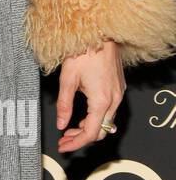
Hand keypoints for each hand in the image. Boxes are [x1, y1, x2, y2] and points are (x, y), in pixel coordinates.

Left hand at [55, 39, 124, 153]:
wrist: (99, 33)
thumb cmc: (83, 52)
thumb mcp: (67, 80)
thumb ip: (64, 105)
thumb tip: (61, 124)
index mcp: (102, 100)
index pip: (91, 133)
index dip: (76, 143)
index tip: (64, 147)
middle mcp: (114, 99)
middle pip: (101, 130)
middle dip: (82, 138)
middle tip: (64, 139)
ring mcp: (118, 93)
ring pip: (106, 121)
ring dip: (89, 127)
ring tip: (70, 128)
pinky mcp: (118, 86)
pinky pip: (109, 110)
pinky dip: (96, 117)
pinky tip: (82, 115)